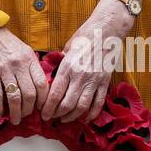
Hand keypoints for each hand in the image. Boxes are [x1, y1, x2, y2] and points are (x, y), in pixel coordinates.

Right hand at [0, 23, 49, 125]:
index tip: (40, 108)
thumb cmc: (4, 40)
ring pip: (15, 97)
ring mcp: (4, 69)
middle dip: (29, 110)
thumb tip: (37, 87)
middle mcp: (19, 65)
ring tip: (15, 119)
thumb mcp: (23, 49)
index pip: (43, 84)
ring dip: (16, 113)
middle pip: (30, 94)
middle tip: (26, 116)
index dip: (43, 100)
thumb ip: (30, 66)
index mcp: (30, 59)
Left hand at [40, 0, 136, 122]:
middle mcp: (80, 76)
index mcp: (68, 67)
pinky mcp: (105, 82)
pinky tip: (85, 118)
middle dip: (57, 114)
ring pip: (82, 107)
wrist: (107, 31)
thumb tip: (52, 78)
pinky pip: (98, 103)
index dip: (48, 108)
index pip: (55, 94)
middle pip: (67, 104)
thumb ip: (60, 65)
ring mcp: (94, 80)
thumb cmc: (84, 37)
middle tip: (52, 118)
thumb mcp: (67, 49)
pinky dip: (91, 114)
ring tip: (65, 119)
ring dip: (72, 116)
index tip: (43, 114)